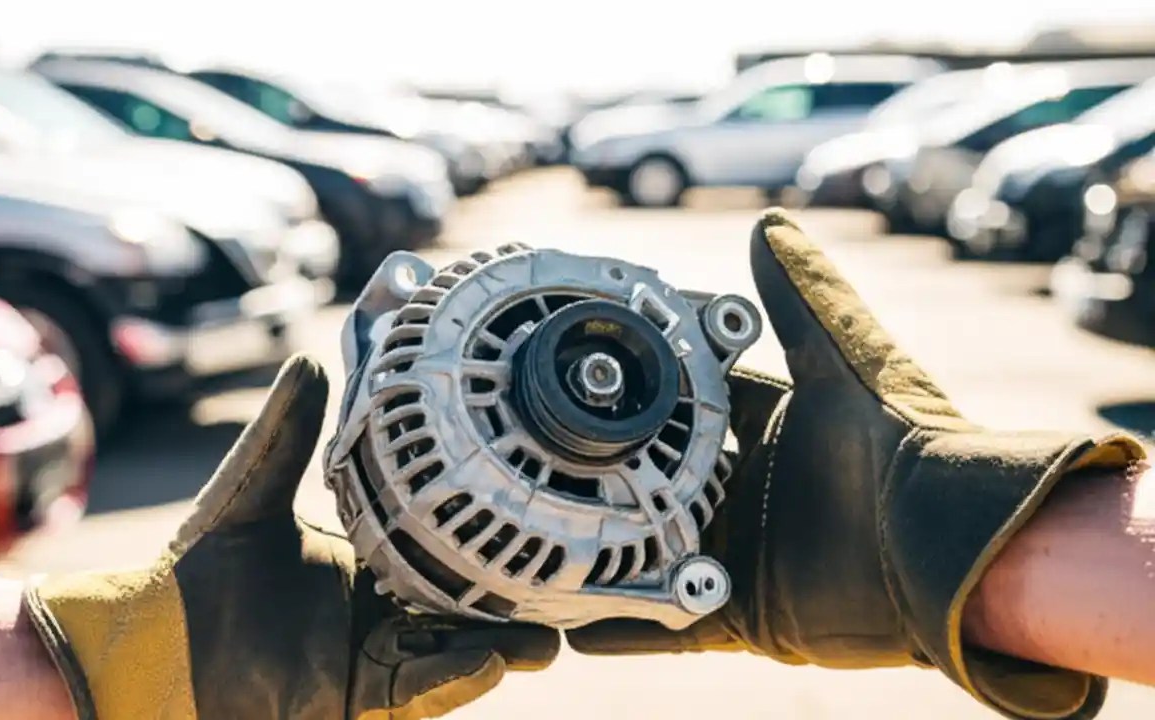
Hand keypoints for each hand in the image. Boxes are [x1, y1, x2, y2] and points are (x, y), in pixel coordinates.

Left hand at [23, 355, 558, 719]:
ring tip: (543, 639)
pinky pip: (410, 691)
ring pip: (447, 655)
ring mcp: (365, 662)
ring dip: (497, 649)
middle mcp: (373, 614)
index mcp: (361, 562)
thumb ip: (287, 434)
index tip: (527, 513)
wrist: (146, 641)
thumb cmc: (194, 569)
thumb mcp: (251, 493)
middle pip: (457, 607)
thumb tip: (313, 357)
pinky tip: (484, 660)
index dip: (479, 536)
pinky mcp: (348, 702)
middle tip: (563, 585)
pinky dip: (449, 677)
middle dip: (508, 603)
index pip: (434, 546)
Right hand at [567, 211, 1142, 719]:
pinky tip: (569, 626)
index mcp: (760, 430)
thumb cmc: (903, 446)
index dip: (627, 399)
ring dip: (594, 558)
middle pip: (649, 486)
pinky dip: (621, 626)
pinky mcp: (740, 611)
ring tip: (527, 558)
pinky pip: (666, 624)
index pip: (676, 407)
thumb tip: (768, 222)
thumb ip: (803, 297)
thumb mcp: (844, 360)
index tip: (569, 387)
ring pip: (645, 556)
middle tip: (524, 477)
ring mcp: (736, 554)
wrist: (946, 547)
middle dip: (595, 484)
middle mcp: (742, 492)